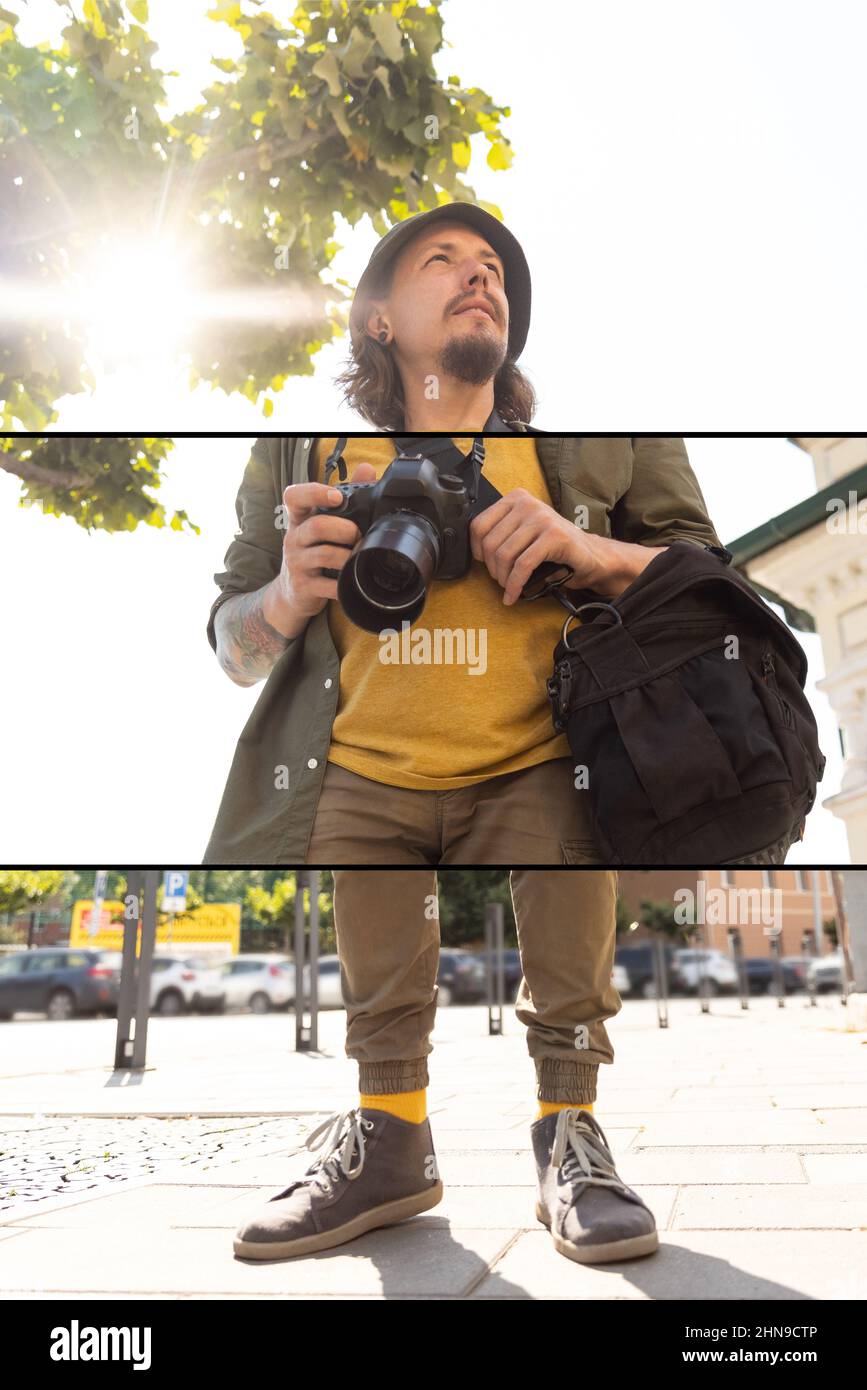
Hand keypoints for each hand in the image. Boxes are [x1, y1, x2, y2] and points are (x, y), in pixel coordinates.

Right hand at [277, 462, 377, 619]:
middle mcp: (293, 538)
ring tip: (357, 557)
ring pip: (326, 554)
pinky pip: (329, 584)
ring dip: (349, 556)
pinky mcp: (303, 586)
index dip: (315, 493)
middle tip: (358, 536)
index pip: (294, 496)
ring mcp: (296, 563)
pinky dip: (344, 583)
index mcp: (299, 519)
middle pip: (318, 526)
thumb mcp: (322, 524)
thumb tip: (367, 469)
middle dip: (346, 530)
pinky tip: (351, 581)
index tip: (338, 497)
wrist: (293, 592)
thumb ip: (344, 497)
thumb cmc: (313, 552)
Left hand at [469, 488, 599, 604]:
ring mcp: (542, 519)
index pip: (479, 525)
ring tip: (509, 587)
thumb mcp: (523, 533)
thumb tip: (476, 553)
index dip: (477, 550)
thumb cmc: (554, 547)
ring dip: (504, 579)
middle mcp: (528, 504)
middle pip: (491, 542)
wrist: (590, 555)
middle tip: (501, 580)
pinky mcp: (554, 536)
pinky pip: (523, 565)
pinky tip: (514, 595)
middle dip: (492, 569)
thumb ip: (502, 534)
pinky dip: (515, 585)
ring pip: (505, 555)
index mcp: (516, 499)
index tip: (484, 563)